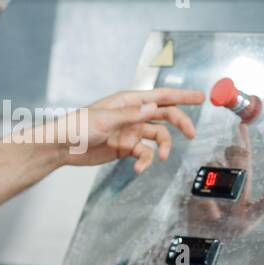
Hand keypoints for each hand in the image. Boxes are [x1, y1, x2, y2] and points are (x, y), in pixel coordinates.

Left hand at [58, 87, 204, 172]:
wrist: (63, 147)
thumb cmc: (78, 126)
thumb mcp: (106, 119)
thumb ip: (132, 114)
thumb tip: (155, 106)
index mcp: (129, 101)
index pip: (161, 96)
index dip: (182, 96)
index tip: (200, 97)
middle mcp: (133, 114)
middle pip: (165, 116)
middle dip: (180, 123)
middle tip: (192, 133)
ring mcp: (130, 131)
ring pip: (157, 137)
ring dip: (162, 148)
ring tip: (161, 158)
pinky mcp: (125, 148)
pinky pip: (144, 154)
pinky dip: (145, 161)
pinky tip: (138, 167)